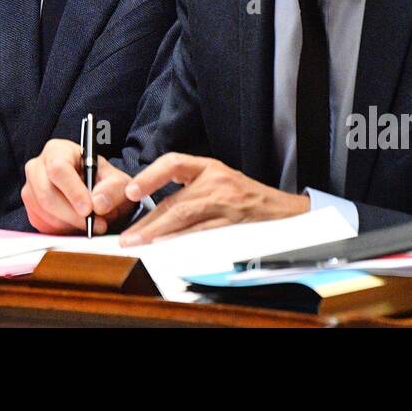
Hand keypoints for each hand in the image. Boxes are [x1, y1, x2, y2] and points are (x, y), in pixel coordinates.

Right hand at [22, 138, 136, 234]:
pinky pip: (41, 224)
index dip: (72, 191)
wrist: (96, 196)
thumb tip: (98, 204)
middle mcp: (38, 167)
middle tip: (96, 225)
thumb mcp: (118, 181)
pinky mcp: (31, 208)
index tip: (89, 210)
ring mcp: (31, 188)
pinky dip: (62, 230)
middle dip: (72, 214)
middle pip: (46, 193)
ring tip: (93, 225)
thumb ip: (113, 189)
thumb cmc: (104, 183)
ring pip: (43, 211)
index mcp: (58, 150)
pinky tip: (78, 225)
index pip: (58, 169)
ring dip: (70, 224)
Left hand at [118, 154, 308, 246]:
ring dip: (157, 233)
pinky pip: (201, 233)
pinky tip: (166, 247)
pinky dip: (181, 240)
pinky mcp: (232, 223)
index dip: (150, 176)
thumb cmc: (248, 197)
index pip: (173, 163)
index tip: (131, 190)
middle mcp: (215, 181)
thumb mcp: (219, 180)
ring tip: (138, 243)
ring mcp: (224, 203)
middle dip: (147, 220)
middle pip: (174, 200)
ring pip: (183, 218)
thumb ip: (190, 187)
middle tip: (128, 234)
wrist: (284, 211)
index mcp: (209, 167)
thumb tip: (156, 207)